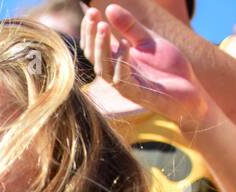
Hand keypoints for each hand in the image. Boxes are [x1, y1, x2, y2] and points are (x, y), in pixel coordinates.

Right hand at [82, 4, 212, 135]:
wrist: (189, 91)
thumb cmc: (167, 68)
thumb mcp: (149, 41)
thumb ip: (130, 27)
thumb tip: (110, 8)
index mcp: (116, 62)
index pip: (94, 47)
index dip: (90, 30)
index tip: (91, 11)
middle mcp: (115, 74)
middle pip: (94, 57)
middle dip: (91, 36)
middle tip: (92, 15)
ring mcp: (124, 86)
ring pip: (103, 69)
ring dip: (102, 48)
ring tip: (103, 27)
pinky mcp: (137, 95)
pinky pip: (122, 79)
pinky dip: (122, 61)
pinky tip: (125, 44)